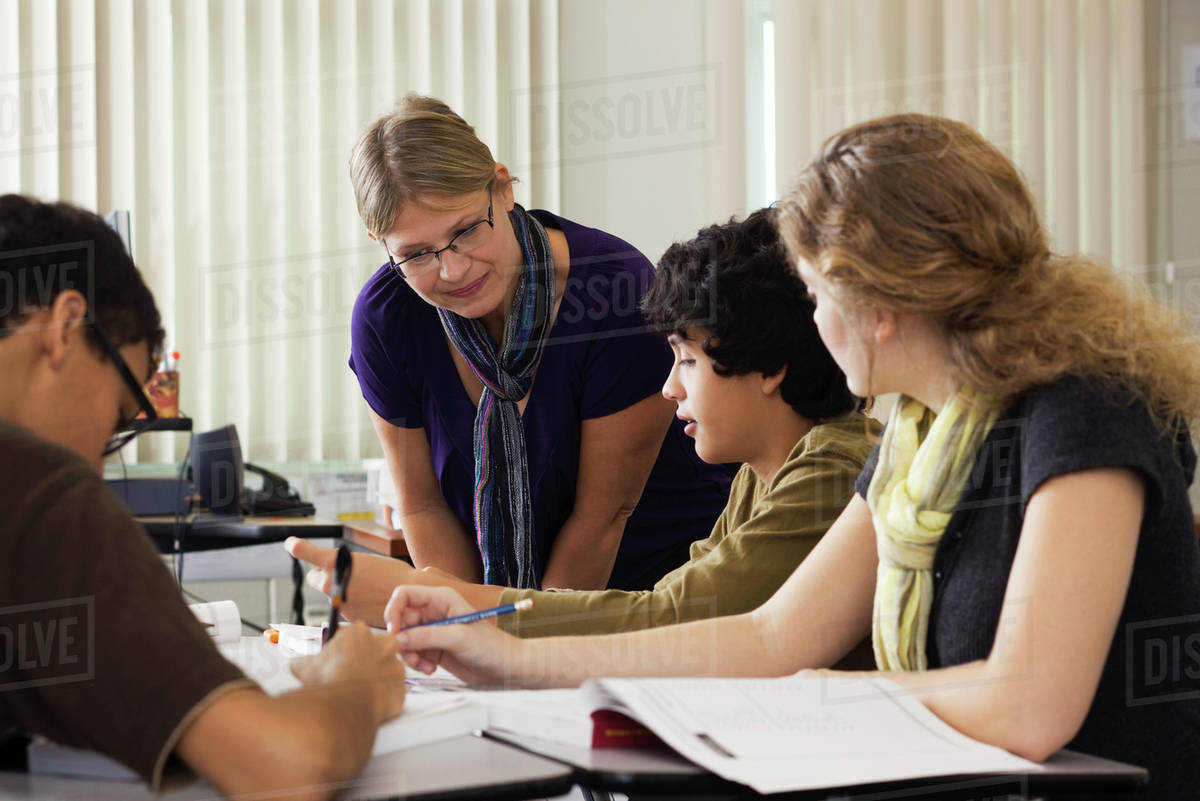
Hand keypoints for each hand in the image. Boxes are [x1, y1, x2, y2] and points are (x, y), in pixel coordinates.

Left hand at [285, 537, 417, 627]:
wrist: (408, 595)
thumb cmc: (391, 574)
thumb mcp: (364, 560)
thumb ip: (344, 565)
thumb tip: (334, 573)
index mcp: (334, 562)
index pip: (305, 552)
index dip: (297, 547)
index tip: (291, 544)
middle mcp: (330, 582)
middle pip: (315, 578)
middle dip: (323, 575)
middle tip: (342, 573)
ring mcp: (336, 601)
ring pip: (331, 593)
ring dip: (341, 590)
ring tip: (367, 587)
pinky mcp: (344, 616)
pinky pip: (342, 607)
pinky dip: (352, 603)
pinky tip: (370, 599)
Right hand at [290, 621, 406, 720]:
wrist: (345, 706)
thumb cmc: (328, 682)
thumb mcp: (304, 666)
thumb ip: (304, 660)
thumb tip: (297, 663)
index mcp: (360, 633)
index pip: (354, 635)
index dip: (345, 648)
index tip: (339, 658)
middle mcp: (383, 644)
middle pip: (375, 648)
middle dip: (365, 659)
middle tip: (350, 674)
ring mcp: (396, 665)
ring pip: (387, 668)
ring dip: (375, 677)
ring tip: (359, 691)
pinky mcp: (402, 686)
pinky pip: (393, 689)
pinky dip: (383, 695)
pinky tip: (369, 701)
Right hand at [385, 585, 527, 686]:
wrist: (505, 667)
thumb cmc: (490, 646)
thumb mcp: (458, 638)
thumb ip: (427, 636)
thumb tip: (398, 638)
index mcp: (441, 599)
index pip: (404, 595)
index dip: (393, 611)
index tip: (393, 632)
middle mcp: (434, 612)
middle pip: (400, 619)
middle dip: (401, 638)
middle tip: (409, 654)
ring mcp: (432, 631)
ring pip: (404, 638)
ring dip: (409, 654)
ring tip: (424, 665)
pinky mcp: (433, 649)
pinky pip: (412, 653)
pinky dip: (416, 662)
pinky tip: (431, 668)